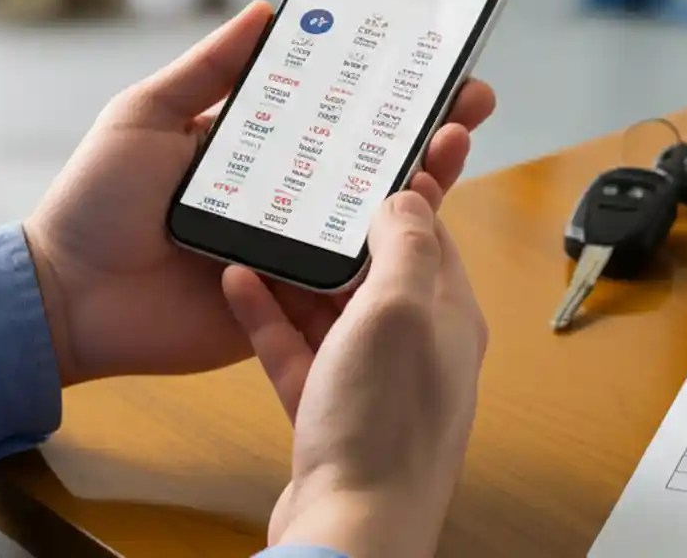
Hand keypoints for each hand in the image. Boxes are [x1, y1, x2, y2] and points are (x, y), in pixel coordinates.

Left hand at [24, 1, 495, 385]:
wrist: (70, 297)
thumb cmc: (96, 203)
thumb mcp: (145, 116)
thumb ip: (207, 69)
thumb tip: (266, 11)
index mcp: (259, 150)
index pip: (337, 114)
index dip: (386, 92)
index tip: (432, 65)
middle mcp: (286, 196)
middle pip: (370, 162)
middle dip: (426, 133)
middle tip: (469, 105)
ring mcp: (294, 248)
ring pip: (374, 217)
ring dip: (423, 183)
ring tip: (454, 148)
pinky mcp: (293, 298)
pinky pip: (349, 277)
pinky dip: (389, 252)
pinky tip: (422, 217)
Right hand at [224, 192, 485, 556]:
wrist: (351, 528)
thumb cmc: (386, 425)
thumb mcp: (402, 310)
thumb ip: (408, 247)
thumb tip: (412, 197)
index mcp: (448, 318)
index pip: (430, 240)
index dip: (399, 198)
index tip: (363, 164)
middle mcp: (416, 349)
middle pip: (375, 274)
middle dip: (337, 235)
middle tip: (297, 193)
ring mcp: (372, 383)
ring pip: (331, 313)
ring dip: (295, 275)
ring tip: (258, 230)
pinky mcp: (329, 414)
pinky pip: (298, 352)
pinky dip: (269, 320)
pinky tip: (238, 285)